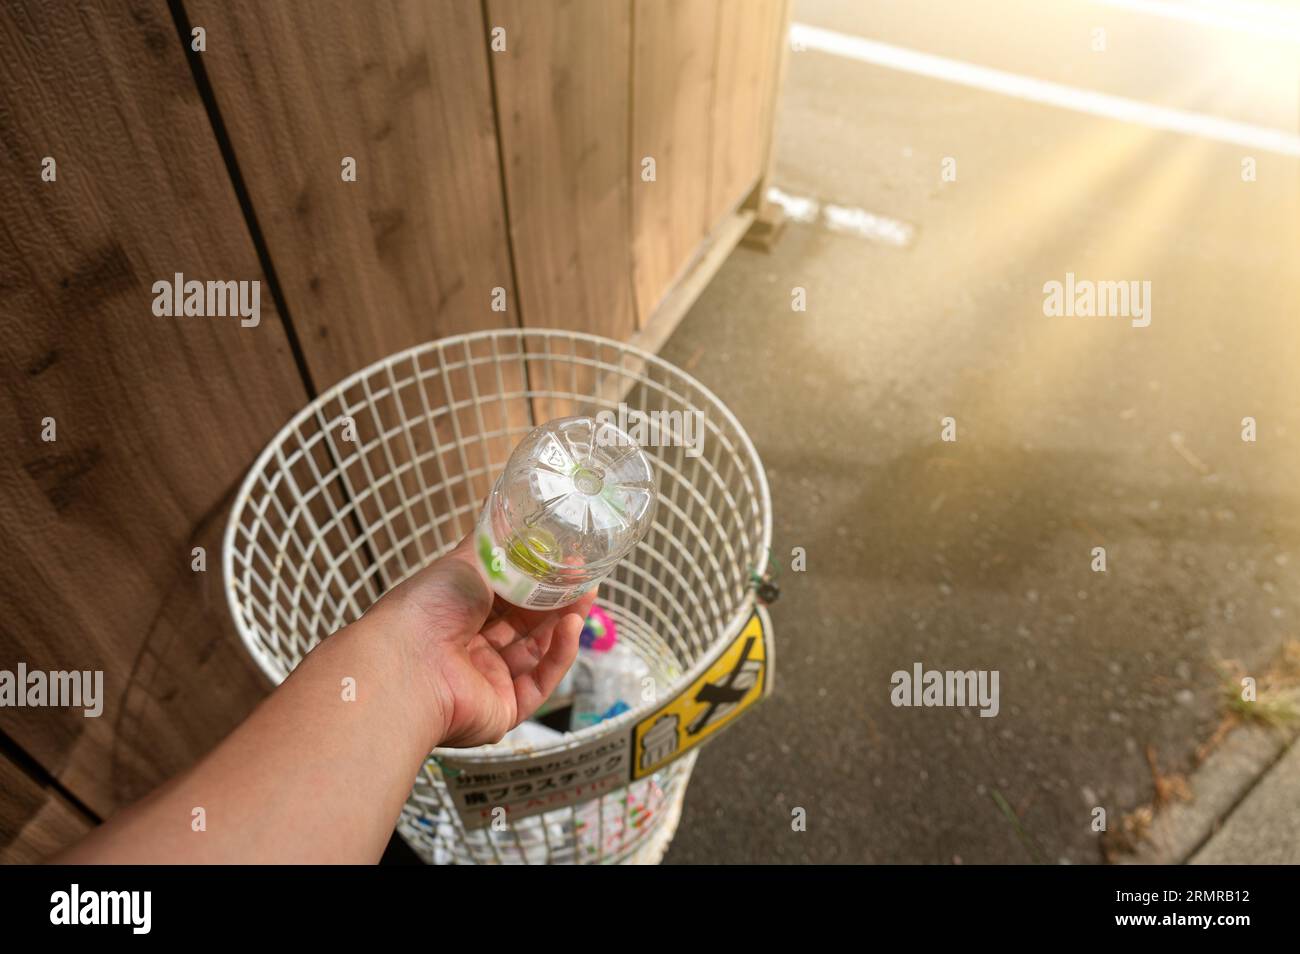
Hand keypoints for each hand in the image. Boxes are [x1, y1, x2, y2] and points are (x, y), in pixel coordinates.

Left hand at [365, 533, 593, 748]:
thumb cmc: (424, 608)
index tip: (566, 559)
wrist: (406, 663)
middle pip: (528, 624)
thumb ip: (491, 543)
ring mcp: (490, 680)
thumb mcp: (463, 561)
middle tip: (586, 576)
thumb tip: (500, 508)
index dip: (539, 579)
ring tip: (587, 594)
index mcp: (459, 615)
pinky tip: (572, 626)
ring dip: (565, 623)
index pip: (508, 597)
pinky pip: (541, 681)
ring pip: (539, 651)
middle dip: (559, 600)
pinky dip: (560, 653)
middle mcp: (473, 649)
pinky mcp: (506, 709)